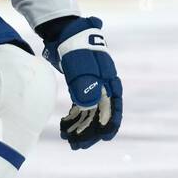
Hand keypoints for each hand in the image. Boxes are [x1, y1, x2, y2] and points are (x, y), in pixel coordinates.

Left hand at [41, 16, 122, 149]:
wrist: (64, 32)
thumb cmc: (74, 48)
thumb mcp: (80, 66)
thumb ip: (85, 84)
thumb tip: (88, 106)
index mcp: (108, 79)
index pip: (114, 105)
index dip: (111, 122)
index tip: (105, 137)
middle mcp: (103, 84)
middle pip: (101, 112)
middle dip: (91, 130)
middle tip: (79, 146)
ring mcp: (92, 85)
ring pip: (89, 111)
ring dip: (80, 126)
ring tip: (69, 140)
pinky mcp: (81, 84)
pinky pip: (80, 105)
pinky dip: (74, 116)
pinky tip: (65, 126)